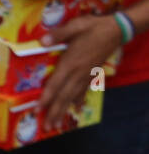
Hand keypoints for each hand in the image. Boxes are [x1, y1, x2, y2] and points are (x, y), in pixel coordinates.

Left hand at [37, 14, 122, 129]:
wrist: (116, 30)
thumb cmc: (93, 27)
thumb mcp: (75, 26)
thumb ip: (58, 34)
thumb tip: (43, 40)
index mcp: (71, 63)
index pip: (56, 84)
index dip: (46, 98)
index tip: (38, 110)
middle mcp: (78, 73)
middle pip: (64, 96)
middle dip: (54, 112)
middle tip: (47, 127)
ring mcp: (86, 75)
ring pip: (72, 96)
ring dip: (63, 110)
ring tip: (57, 124)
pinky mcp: (92, 74)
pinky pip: (83, 91)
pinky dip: (77, 100)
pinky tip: (74, 107)